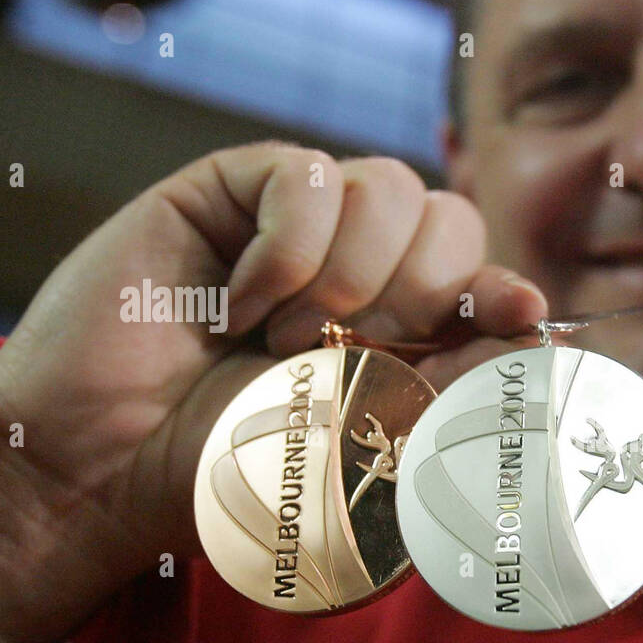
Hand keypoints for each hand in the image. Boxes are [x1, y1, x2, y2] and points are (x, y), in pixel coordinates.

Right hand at [0, 142, 545, 642]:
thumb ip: (448, 383)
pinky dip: (289, 250)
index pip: (484, 283)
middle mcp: (364, 272)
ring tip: (285, 341)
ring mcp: (303, 227)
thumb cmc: (233, 466)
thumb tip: (532, 322)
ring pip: (394, 188)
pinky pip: (311, 176)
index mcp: (404, 334)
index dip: (504, 294)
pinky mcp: (237, 191)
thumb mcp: (361, 441)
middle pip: (453, 222)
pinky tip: (241, 305)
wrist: (109, 467)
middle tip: (352, 353)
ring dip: (351, 278)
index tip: (519, 315)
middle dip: (419, 293)